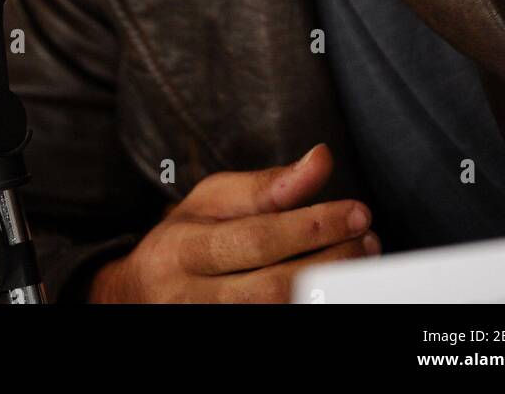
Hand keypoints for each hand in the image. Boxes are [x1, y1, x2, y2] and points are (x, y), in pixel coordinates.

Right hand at [87, 142, 378, 302]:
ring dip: (328, 291)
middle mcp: (192, 297)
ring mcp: (209, 326)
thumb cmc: (184, 240)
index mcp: (184, 248)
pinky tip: (335, 292)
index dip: (312, 227)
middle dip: (330, 262)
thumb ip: (267, 185)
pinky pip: (279, 330)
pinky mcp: (225, 344)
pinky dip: (311, 308)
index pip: (256, 238)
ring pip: (278, 315)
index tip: (357, 211)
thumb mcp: (212, 201)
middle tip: (366, 240)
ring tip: (360, 265)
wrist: (137, 297)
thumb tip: (321, 159)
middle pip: (272, 287)